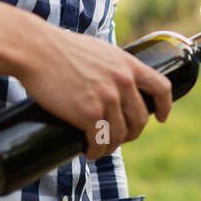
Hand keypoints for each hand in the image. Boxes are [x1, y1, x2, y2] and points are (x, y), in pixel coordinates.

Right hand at [20, 21, 172, 161]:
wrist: (35, 49)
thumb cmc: (59, 47)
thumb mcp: (97, 50)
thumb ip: (111, 65)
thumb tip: (112, 80)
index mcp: (128, 65)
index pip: (161, 88)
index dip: (165, 106)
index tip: (162, 117)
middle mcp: (122, 82)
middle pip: (140, 119)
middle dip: (131, 133)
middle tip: (119, 137)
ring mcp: (107, 99)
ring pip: (119, 134)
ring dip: (111, 146)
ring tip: (100, 148)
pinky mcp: (89, 114)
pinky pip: (100, 141)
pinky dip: (96, 151)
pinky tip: (90, 152)